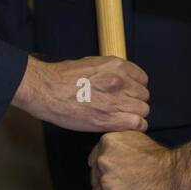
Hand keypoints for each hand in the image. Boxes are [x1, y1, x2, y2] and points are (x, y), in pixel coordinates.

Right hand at [13, 55, 148, 132]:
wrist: (46, 90)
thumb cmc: (63, 76)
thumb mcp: (91, 63)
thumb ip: (110, 70)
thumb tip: (122, 78)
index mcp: (116, 65)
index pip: (142, 79)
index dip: (136, 87)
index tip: (129, 93)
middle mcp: (120, 81)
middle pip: (143, 95)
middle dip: (135, 101)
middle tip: (123, 106)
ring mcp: (115, 101)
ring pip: (143, 110)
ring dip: (135, 114)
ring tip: (124, 117)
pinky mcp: (108, 120)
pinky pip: (137, 124)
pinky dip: (135, 126)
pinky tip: (125, 125)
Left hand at [89, 134, 190, 189]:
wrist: (175, 176)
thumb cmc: (161, 159)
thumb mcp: (136, 138)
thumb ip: (120, 145)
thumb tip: (114, 152)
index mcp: (106, 143)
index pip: (94, 161)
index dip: (104, 170)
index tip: (114, 175)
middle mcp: (103, 163)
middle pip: (95, 180)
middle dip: (106, 185)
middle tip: (124, 188)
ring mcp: (107, 184)